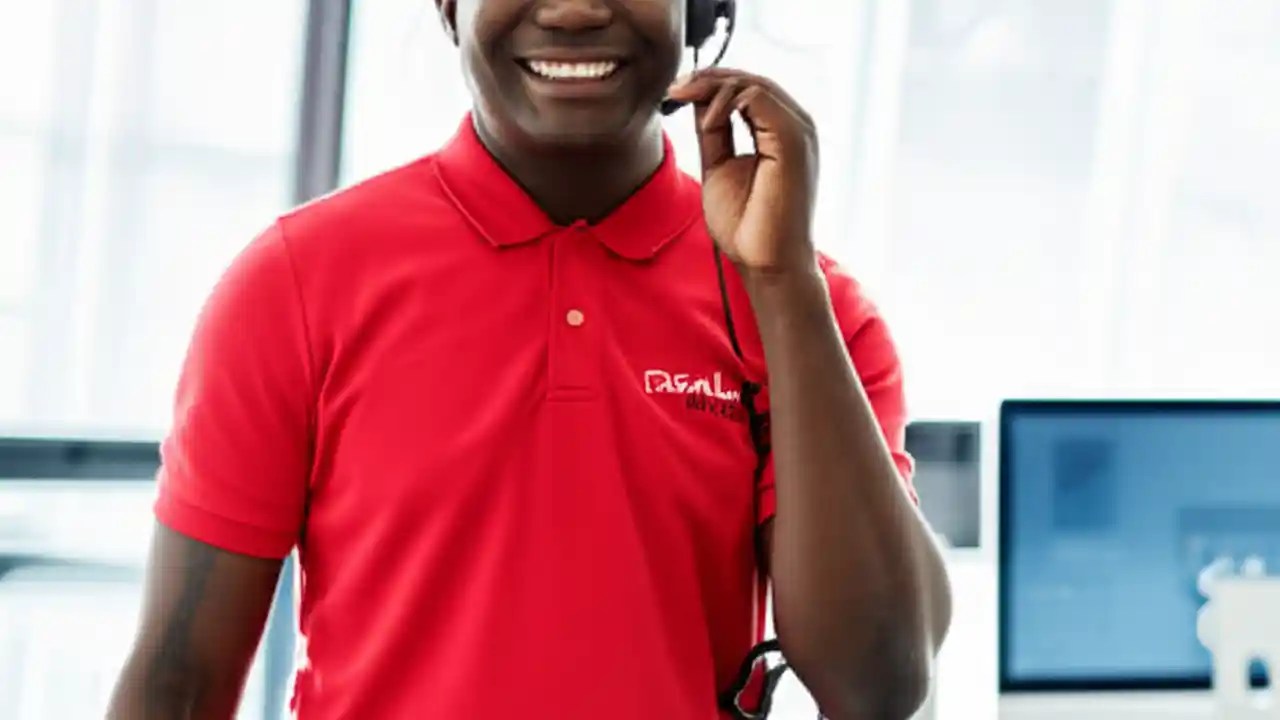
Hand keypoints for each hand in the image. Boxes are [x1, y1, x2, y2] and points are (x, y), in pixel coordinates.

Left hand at [666, 69, 819, 275]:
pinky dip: (727, 99)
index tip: (675, 91)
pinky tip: (706, 117)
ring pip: (754, 83)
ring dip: (714, 85)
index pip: (748, 90)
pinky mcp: (793, 140)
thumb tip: (697, 99)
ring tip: (684, 96)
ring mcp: (798, 131)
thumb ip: (713, 132)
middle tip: (674, 88)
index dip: (711, 83)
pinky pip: (759, 98)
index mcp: (781, 132)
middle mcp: (796, 126)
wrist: (765, 263)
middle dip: (708, 78)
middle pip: (751, 80)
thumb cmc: (747, 225)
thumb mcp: (719, 166)